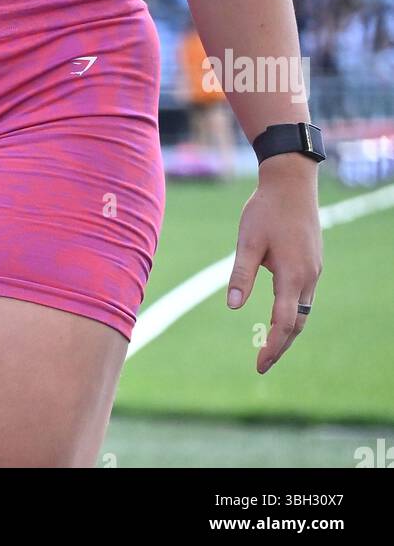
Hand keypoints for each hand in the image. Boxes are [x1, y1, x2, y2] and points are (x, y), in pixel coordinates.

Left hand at [226, 157, 322, 373]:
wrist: (291, 181)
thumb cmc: (266, 209)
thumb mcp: (248, 241)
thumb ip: (241, 275)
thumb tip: (232, 306)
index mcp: (293, 275)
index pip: (284, 323)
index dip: (272, 346)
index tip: (259, 364)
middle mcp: (309, 276)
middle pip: (298, 322)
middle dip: (281, 345)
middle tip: (263, 362)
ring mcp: (314, 268)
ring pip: (304, 310)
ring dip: (288, 328)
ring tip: (270, 343)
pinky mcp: (313, 260)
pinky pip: (305, 295)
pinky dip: (293, 310)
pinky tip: (280, 312)